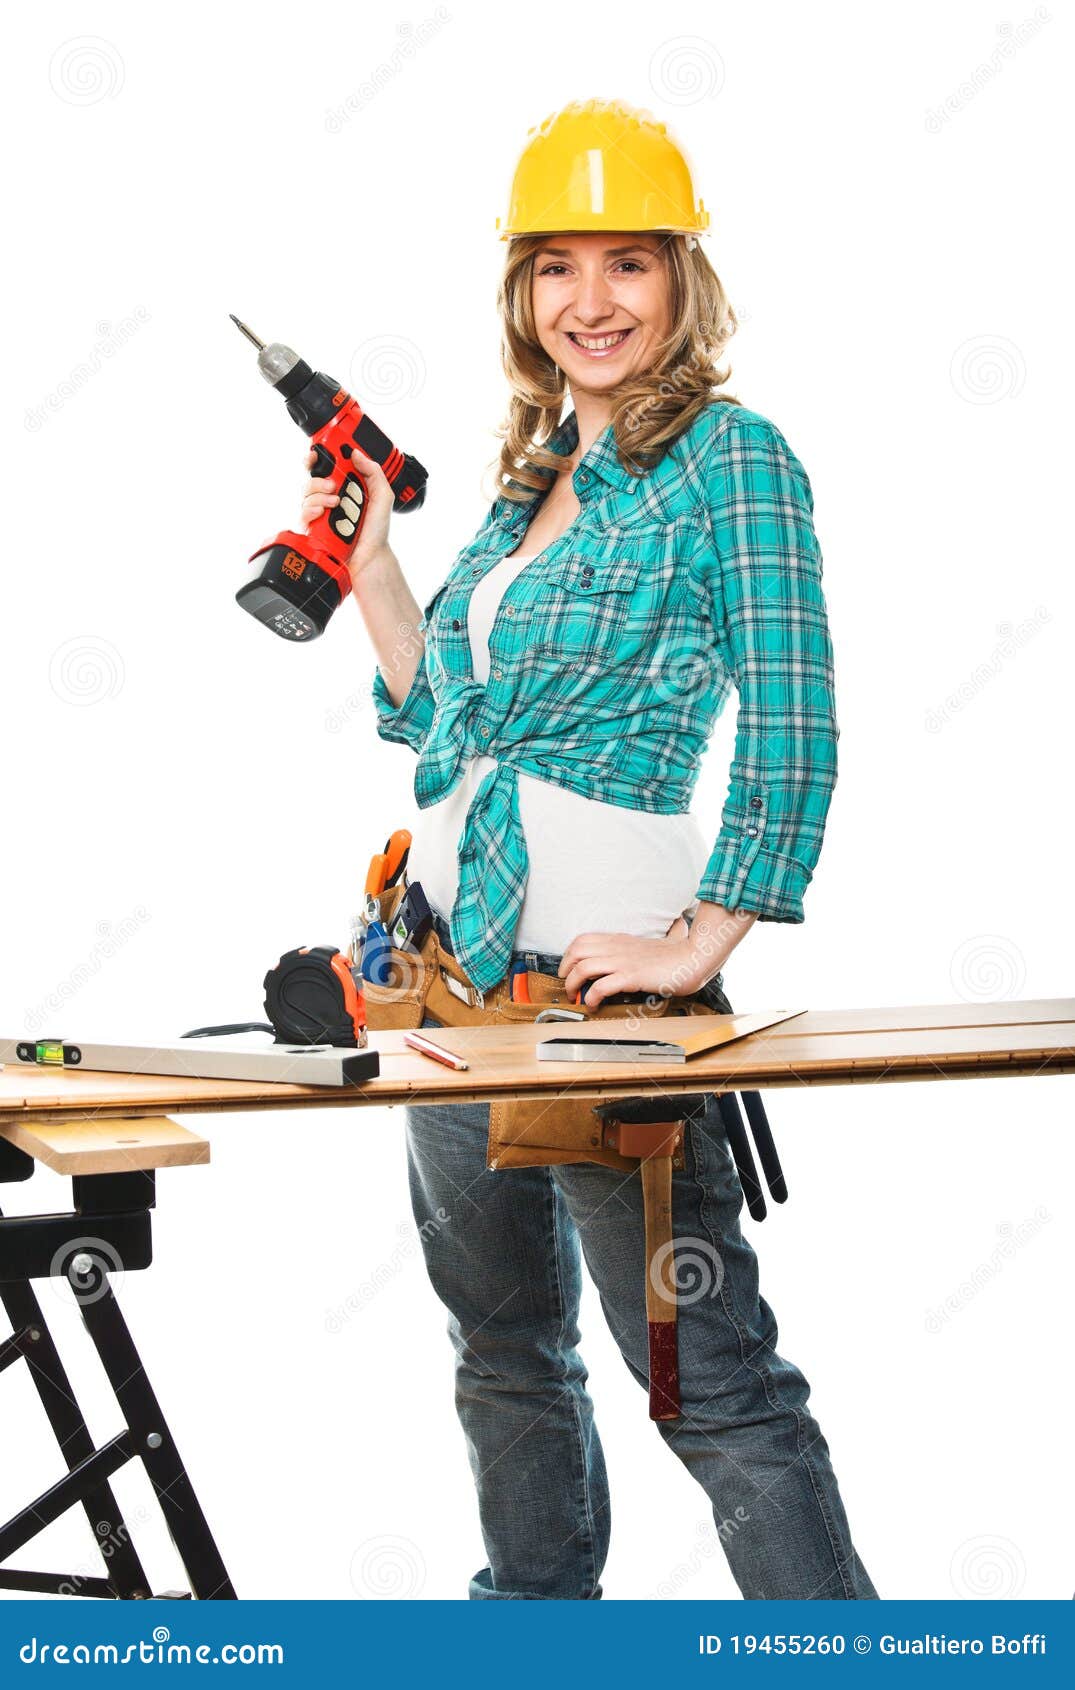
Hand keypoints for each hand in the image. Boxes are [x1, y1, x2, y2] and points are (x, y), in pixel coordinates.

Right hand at [300, 443, 396, 584]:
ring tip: (336, 503)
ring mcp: (319, 513)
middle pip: (311, 478)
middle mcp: (329, 497)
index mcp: (344, 486)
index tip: (318, 451)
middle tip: (333, 485)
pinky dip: (311, 510)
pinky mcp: (312, 528)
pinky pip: (303, 514)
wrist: (371, 556)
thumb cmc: (376, 530)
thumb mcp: (383, 496)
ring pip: (306, 495)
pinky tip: (323, 512)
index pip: (325, 466)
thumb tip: (356, 454)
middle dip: (319, 478)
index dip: (318, 456)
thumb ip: (373, 472)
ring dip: (319, 495)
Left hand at [559, 915, 711, 1009]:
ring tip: (576, 997)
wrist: (695, 958)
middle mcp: (618, 948)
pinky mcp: (631, 976)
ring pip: (582, 967)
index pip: (583, 940)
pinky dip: (591, 996)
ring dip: (573, 984)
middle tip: (568, 985)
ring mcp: (624, 961)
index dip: (569, 955)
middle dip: (565, 969)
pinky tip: (593, 1004)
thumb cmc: (682, 953)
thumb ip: (665, 934)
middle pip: (576, 950)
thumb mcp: (665, 940)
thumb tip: (678, 926)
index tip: (569, 969)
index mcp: (621, 940)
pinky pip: (601, 985)